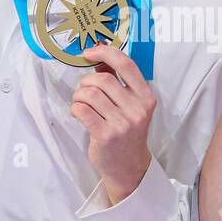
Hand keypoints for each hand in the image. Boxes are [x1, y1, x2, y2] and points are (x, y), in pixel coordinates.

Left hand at [70, 42, 156, 205]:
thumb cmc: (127, 133)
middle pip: (103, 80)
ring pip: (90, 94)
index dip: (105, 53)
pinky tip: (79, 114)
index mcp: (146, 97)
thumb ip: (116, 80)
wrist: (128, 167)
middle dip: (86, 82)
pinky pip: (82, 110)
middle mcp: (137, 109)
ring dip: (79, 96)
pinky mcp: (106, 135)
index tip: (89, 53)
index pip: (126, 64)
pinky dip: (75, 108)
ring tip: (81, 104)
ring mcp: (122, 123)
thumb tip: (98, 56)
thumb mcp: (130, 105)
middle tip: (84, 91)